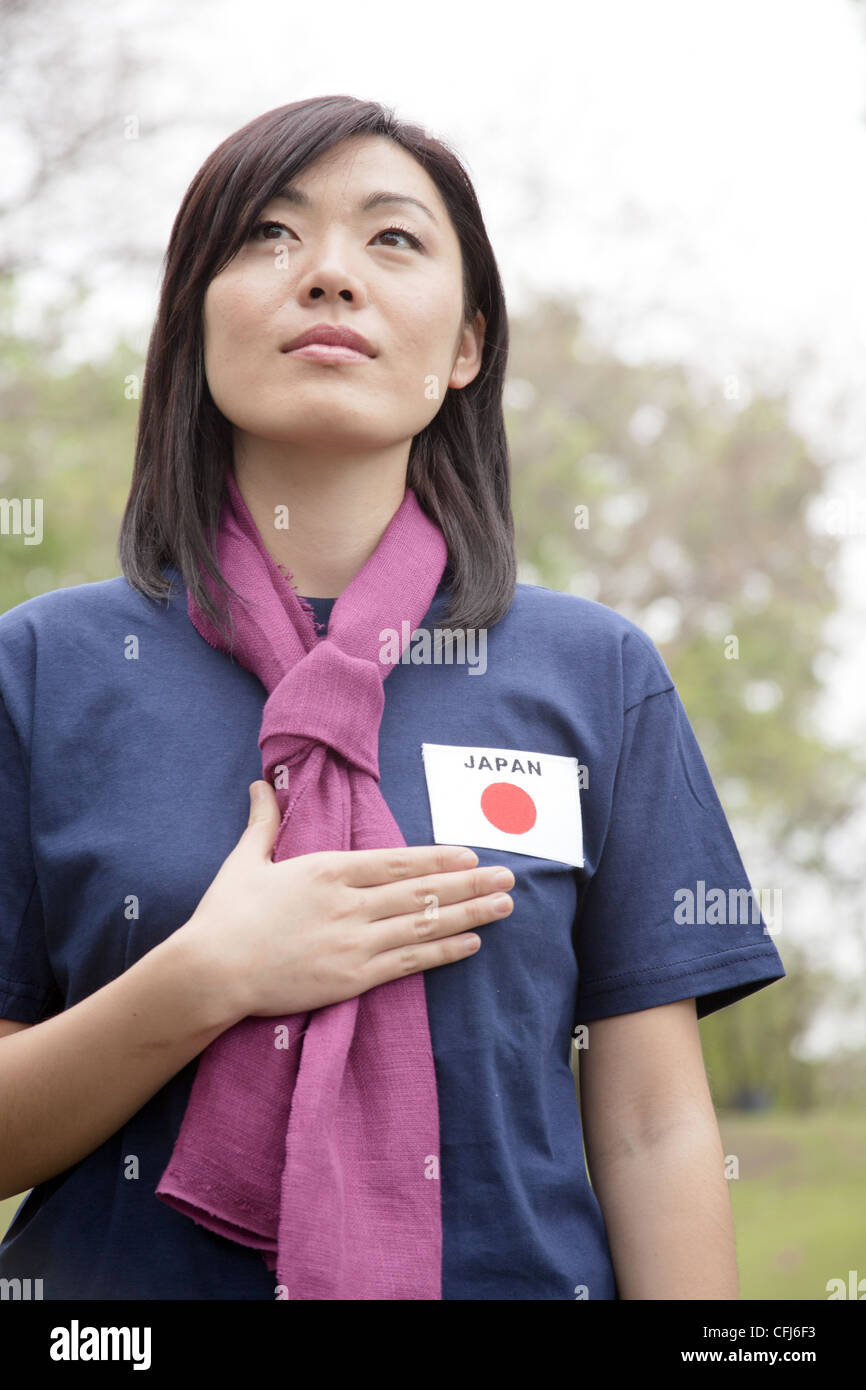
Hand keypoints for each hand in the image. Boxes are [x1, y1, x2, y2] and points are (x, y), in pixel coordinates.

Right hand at [178, 780, 513, 1019]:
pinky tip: (471, 942)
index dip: (440, 858)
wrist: (210, 971)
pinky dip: (443, 951)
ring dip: (469, 914)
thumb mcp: (245, 860)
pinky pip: (409, 962)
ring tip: (504, 905)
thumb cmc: (225, 915)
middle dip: (470, 883)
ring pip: (425, 924)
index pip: (398, 862)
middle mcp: (350, 903)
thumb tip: (259, 783)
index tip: (471, 854)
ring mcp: (355, 942)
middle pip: (423, 890)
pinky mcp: (352, 978)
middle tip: (509, 877)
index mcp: (328, 870)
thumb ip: (263, 822)